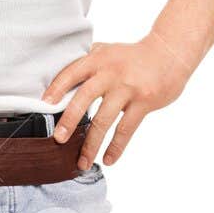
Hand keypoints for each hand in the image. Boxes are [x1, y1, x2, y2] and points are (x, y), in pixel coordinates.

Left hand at [42, 35, 188, 168]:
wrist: (169, 53)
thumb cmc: (132, 55)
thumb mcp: (107, 51)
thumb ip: (86, 63)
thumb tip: (59, 82)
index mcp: (98, 58)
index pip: (71, 73)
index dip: (57, 89)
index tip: (45, 106)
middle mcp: (110, 72)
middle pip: (84, 98)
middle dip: (69, 120)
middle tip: (58, 139)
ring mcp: (128, 88)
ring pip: (104, 120)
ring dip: (91, 143)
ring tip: (82, 162)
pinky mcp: (144, 102)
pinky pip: (126, 129)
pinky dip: (116, 146)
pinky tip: (108, 160)